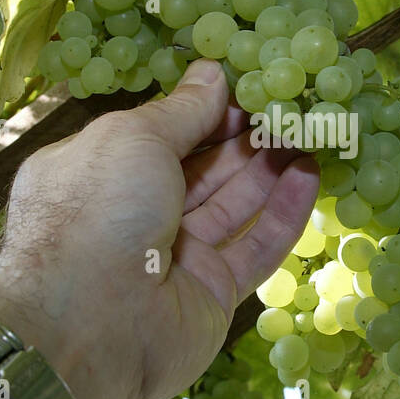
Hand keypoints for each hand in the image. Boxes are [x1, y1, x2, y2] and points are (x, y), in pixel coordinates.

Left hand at [0, 60, 318, 398]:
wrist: (88, 325)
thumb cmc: (98, 211)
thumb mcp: (135, 138)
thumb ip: (183, 109)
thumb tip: (212, 73)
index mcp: (102, 171)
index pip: (163, 133)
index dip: (207, 110)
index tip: (251, 84)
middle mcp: (135, 213)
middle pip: (202, 169)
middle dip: (246, 137)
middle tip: (292, 105)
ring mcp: (174, 257)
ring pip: (233, 206)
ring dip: (270, 169)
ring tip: (311, 131)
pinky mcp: (211, 294)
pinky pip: (254, 247)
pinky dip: (283, 213)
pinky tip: (310, 175)